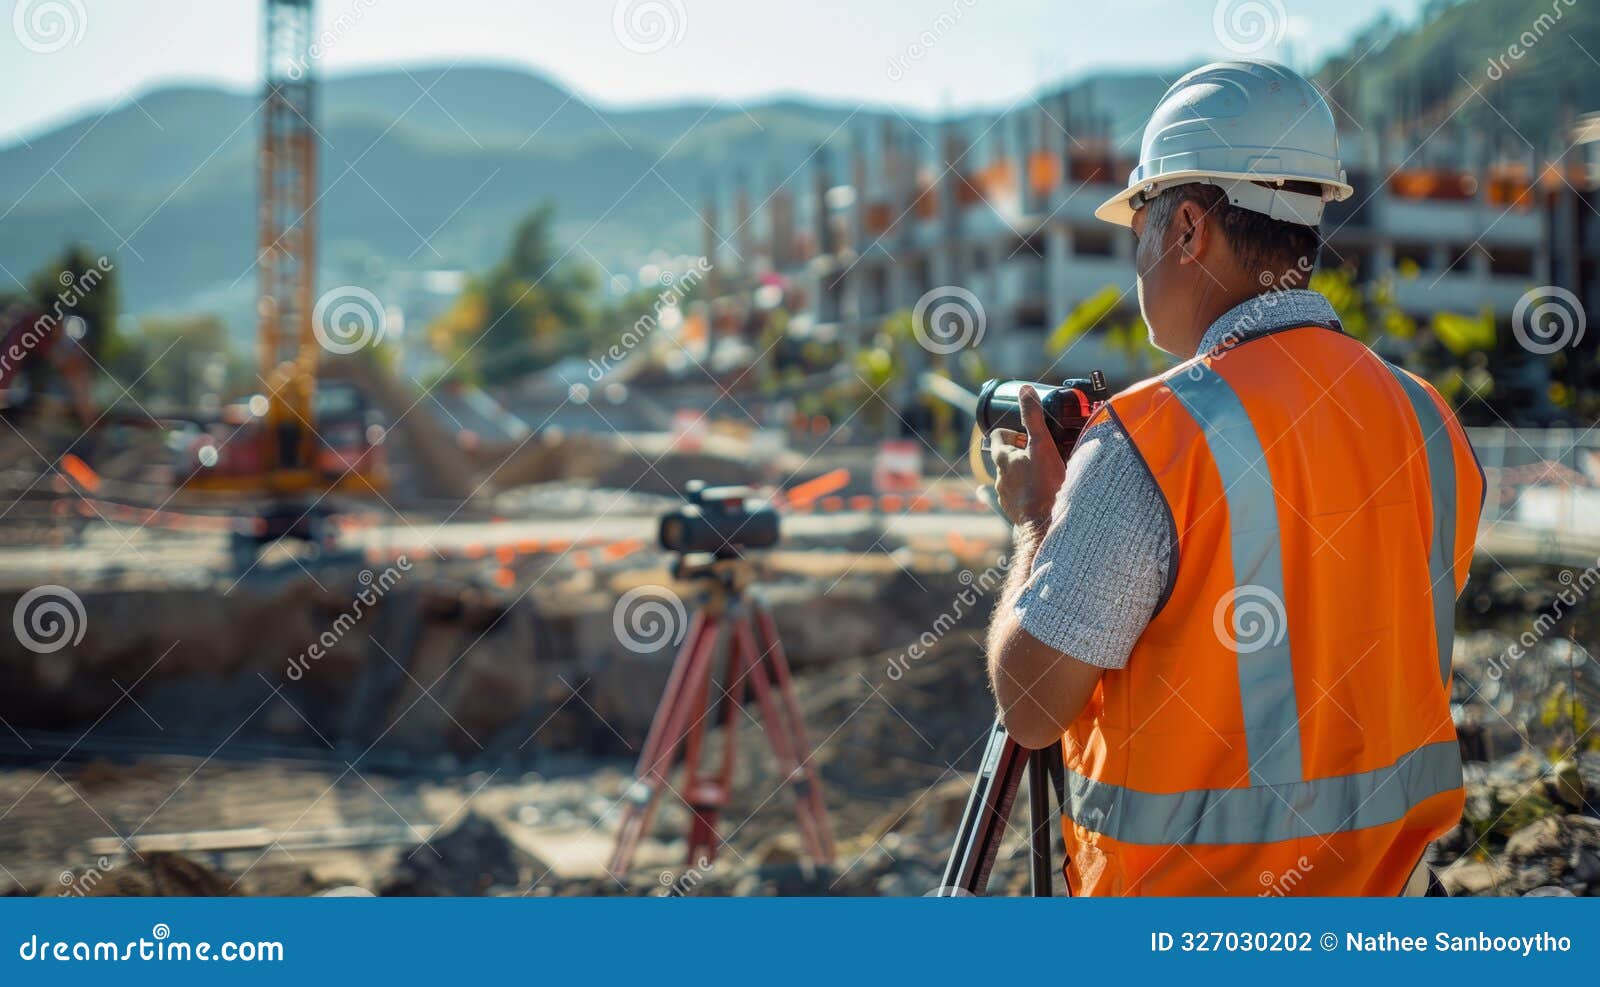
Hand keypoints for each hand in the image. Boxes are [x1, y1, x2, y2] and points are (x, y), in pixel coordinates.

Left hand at [987, 385, 1065, 526]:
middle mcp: (999, 477)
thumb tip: (1025, 390)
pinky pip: (1013, 498)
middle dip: (1020, 453)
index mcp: (1002, 459)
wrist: (1044, 524)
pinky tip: (1034, 495)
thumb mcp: (1041, 444)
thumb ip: (1033, 417)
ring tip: (1043, 473)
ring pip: (1010, 478)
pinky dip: (1022, 493)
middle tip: (1040, 453)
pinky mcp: (1012, 511)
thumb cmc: (1044, 484)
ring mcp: (1004, 496)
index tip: (1027, 436)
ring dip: (1023, 473)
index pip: (998, 436)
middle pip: (1005, 458)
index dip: (1012, 432)